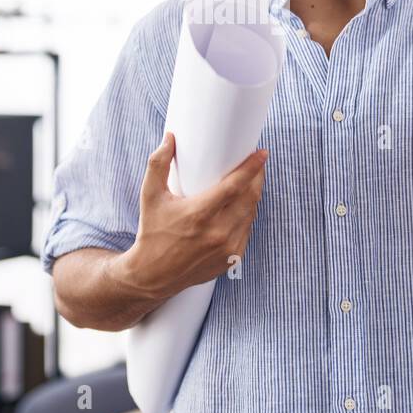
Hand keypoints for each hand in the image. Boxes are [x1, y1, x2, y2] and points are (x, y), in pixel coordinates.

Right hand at [120, 131, 267, 300]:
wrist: (153, 275)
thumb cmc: (152, 232)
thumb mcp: (150, 196)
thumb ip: (158, 164)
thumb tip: (170, 137)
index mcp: (199, 215)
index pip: (235, 186)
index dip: (252, 167)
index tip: (261, 153)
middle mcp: (217, 233)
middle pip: (250, 198)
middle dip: (258, 177)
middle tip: (258, 163)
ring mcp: (227, 249)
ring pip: (251, 214)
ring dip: (254, 195)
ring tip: (252, 181)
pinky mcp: (232, 259)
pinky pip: (247, 231)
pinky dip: (247, 216)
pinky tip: (243, 206)